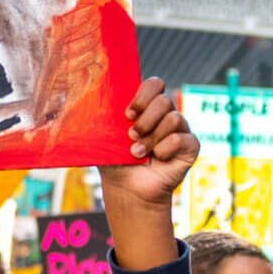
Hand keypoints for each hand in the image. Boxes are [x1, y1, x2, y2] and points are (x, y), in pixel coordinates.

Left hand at [100, 80, 198, 270]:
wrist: (127, 189)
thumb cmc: (116, 162)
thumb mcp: (104, 137)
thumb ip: (99, 118)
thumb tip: (81, 102)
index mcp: (147, 107)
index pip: (155, 84)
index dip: (143, 96)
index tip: (128, 114)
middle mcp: (166, 115)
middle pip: (164, 100)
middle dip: (145, 121)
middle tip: (131, 137)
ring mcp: (180, 130)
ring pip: (174, 119)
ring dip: (151, 139)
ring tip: (138, 153)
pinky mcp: (190, 146)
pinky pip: (182, 139)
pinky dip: (165, 150)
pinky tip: (158, 160)